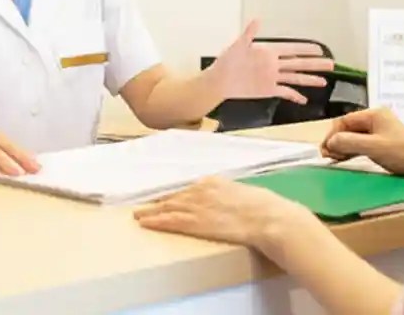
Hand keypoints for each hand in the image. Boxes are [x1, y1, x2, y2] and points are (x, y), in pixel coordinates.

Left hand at [133, 177, 319, 256]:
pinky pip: (170, 220)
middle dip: (158, 200)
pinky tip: (144, 222)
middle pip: (174, 195)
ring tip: (137, 214)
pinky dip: (155, 221)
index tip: (163, 194)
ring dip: (151, 210)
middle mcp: (200, 190)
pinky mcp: (195, 222)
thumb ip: (228, 194)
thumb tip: (226, 200)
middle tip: (142, 203)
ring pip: (167, 207)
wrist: (266, 218)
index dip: (173, 191)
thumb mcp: (242, 193)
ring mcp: (196, 205)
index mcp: (213, 180)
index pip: (187, 186)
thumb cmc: (263, 206)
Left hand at [207, 20, 332, 104]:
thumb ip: (249, 34)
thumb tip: (257, 19)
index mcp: (269, 52)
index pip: (291, 49)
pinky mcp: (268, 90)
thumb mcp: (238, 46)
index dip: (305, 48)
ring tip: (324, 81)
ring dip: (309, 79)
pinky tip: (304, 100)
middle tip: (331, 63)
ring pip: (295, 78)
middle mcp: (274, 64)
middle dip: (315, 64)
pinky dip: (294, 96)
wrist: (219, 81)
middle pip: (298, 64)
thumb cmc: (227, 61)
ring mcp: (272, 78)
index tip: (320, 48)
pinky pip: (285, 92)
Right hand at [321, 108, 403, 179]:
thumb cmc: (402, 152)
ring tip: (334, 159)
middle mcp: (376, 119)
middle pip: (348, 128)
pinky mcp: (383, 142)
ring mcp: (380, 130)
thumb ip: (349, 142)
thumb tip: (330, 142)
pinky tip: (345, 158)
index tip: (325, 150)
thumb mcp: (373, 147)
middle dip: (336, 141)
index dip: (332, 134)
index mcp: (373, 115)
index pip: (344, 121)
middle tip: (328, 157)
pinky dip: (352, 150)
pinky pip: (361, 143)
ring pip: (354, 136)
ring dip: (343, 146)